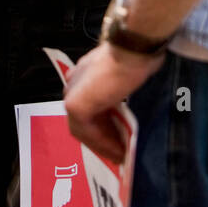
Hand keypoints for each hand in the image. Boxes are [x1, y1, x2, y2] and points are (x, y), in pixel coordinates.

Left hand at [63, 42, 164, 164]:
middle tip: (118, 153)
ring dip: (103, 145)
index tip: (116, 139)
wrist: (132, 50)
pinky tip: (118, 151)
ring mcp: (72, 96)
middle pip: (83, 121)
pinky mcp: (77, 107)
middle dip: (101, 140)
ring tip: (120, 156)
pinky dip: (103, 144)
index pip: (87, 107)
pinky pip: (89, 133)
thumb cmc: (135, 56)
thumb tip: (127, 109)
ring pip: (83, 130)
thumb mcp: (125, 76)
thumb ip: (119, 92)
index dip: (100, 126)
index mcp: (82, 75)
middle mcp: (73, 84)